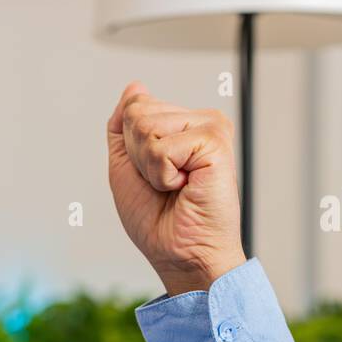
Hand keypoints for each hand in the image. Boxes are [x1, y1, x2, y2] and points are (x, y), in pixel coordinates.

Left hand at [106, 82, 245, 293]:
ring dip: (151, 167)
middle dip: (138, 156)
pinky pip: (163, 147)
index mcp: (181, 123)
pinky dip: (163, 175)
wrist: (180, 253)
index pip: (133, 106)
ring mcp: (210, 127)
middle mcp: (199, 120)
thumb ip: (125, 126)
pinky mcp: (216, 142)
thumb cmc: (157, 219)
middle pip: (137, 113)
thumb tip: (135, 88)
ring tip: (175, 186)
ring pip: (147, 127)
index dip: (129, 147)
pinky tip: (185, 187)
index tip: (152, 175)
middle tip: (164, 183)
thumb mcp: (126, 166)